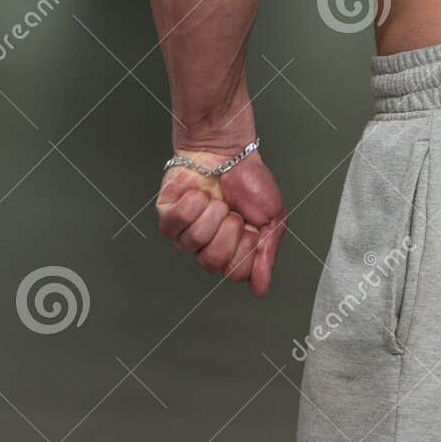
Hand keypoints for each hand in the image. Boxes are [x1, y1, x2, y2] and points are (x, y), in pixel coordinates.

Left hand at [156, 151, 286, 295]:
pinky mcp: (167, 218)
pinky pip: (176, 222)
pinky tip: (199, 193)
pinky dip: (192, 203)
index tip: (251, 228)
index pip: (236, 273)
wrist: (229, 152)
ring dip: (212, 212)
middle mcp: (208, 248)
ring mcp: (185, 236)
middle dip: (228, 229)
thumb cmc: (249, 182)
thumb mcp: (272, 219)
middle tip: (232, 212)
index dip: (245, 249)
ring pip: (194, 242)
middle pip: (213, 262)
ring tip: (217, 200)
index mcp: (234, 252)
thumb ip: (267, 255)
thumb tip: (261, 290)